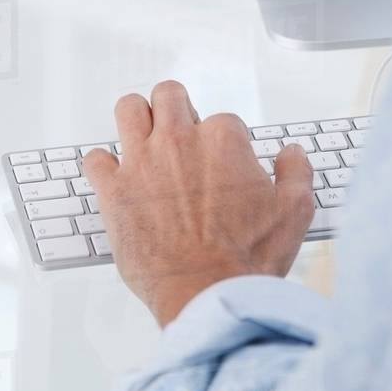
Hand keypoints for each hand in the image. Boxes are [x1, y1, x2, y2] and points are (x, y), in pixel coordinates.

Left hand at [83, 80, 314, 325]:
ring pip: (128, 108)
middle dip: (177, 110)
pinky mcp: (114, 191)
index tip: (224, 168)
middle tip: (181, 138)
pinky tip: (115, 178)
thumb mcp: (293, 212)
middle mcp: (179, 140)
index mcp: (222, 138)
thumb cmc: (247, 259)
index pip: (223, 120)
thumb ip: (296, 172)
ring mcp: (142, 162)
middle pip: (169, 95)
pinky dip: (102, 166)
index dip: (225, 145)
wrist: (207, 296)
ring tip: (144, 139)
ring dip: (136, 119)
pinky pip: (95, 159)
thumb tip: (292, 153)